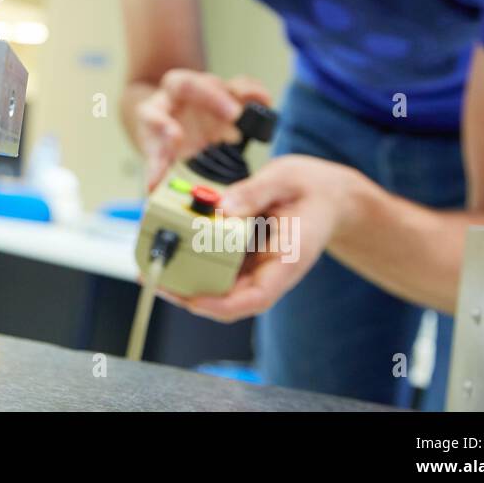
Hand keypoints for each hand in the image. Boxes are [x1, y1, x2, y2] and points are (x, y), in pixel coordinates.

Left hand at [135, 70, 271, 189]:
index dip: (164, 125)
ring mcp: (201, 89)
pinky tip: (264, 102)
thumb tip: (154, 187)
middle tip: (233, 114)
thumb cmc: (162, 138)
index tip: (176, 137)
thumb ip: (158, 167)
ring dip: (232, 94)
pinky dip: (252, 91)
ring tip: (246, 113)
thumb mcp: (157, 152)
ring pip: (214, 83)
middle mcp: (176, 94)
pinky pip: (239, 85)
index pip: (154, 114)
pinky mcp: (224, 92)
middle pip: (185, 84)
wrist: (170, 120)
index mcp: (155, 110)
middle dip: (209, 97)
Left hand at [157, 154, 364, 321]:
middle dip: (191, 295)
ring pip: (221, 285)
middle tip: (155, 278)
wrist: (330, 195)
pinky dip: (195, 260)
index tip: (193, 300)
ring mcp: (259, 266)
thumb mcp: (285, 178)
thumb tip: (221, 209)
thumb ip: (254, 192)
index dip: (222, 304)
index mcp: (289, 259)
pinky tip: (171, 247)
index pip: (258, 297)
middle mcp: (272, 270)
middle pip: (231, 297)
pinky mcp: (248, 257)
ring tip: (152, 266)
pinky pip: (220, 265)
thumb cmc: (313, 188)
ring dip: (188, 280)